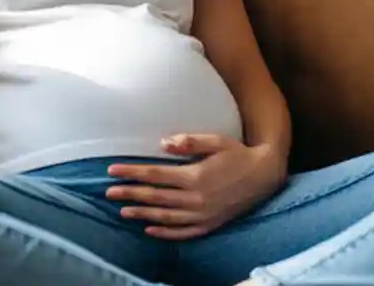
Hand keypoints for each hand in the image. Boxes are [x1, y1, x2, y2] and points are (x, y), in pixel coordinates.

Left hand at [105, 134, 286, 239]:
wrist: (265, 176)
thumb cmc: (237, 154)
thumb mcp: (215, 140)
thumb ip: (189, 142)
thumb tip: (162, 144)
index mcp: (195, 176)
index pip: (155, 175)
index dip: (132, 173)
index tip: (112, 171)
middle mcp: (197, 198)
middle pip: (155, 197)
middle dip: (130, 194)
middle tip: (108, 192)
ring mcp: (203, 214)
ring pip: (166, 217)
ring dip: (142, 214)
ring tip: (122, 211)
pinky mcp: (211, 224)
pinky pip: (184, 232)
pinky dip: (165, 233)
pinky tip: (149, 230)